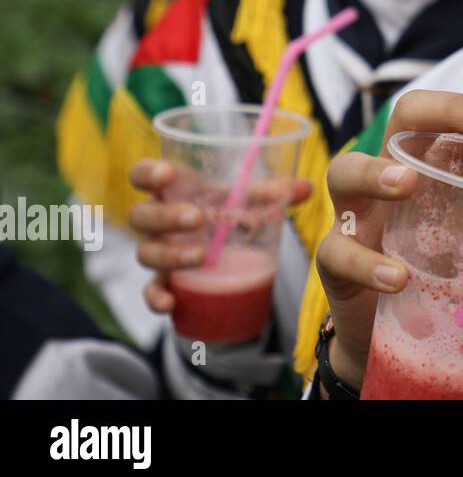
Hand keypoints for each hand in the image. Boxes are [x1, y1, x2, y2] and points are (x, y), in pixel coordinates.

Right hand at [127, 158, 311, 313]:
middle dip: (166, 216)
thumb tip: (306, 187)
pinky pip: (151, 290)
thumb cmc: (229, 209)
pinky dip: (156, 298)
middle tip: (197, 219)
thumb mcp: (248, 198)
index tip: (168, 174)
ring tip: (200, 257)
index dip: (148, 173)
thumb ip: (273, 191)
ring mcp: (157, 251)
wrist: (221, 244)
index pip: (142, 175)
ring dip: (169, 255)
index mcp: (173, 190)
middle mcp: (157, 220)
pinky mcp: (163, 280)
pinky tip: (170, 303)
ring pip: (146, 253)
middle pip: (142, 216)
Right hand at [315, 91, 462, 389]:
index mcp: (434, 157)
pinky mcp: (335, 262)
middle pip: (405, 116)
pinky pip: (338, 253)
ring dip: (376, 172)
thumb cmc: (439, 263)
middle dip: (448, 110)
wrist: (392, 326)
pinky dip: (367, 263)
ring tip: (408, 183)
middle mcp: (391, 172)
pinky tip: (397, 277)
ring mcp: (357, 214)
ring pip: (344, 170)